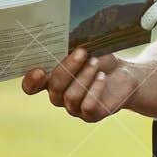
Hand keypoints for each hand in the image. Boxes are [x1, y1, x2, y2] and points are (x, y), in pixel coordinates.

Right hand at [21, 47, 136, 121]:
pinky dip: (95, 89)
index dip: (31, 81)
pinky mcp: (90, 115)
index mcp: (51, 79)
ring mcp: (73, 108)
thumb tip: (64, 41)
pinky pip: (87, 106)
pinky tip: (102, 77)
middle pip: (53, 88)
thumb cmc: (100, 59)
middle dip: (67, 69)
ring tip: (95, 62)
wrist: (125, 74)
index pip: (31, 86)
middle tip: (81, 52)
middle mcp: (59, 96)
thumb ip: (70, 48)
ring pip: (70, 96)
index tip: (40, 70)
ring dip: (84, 76)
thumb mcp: (85, 49)